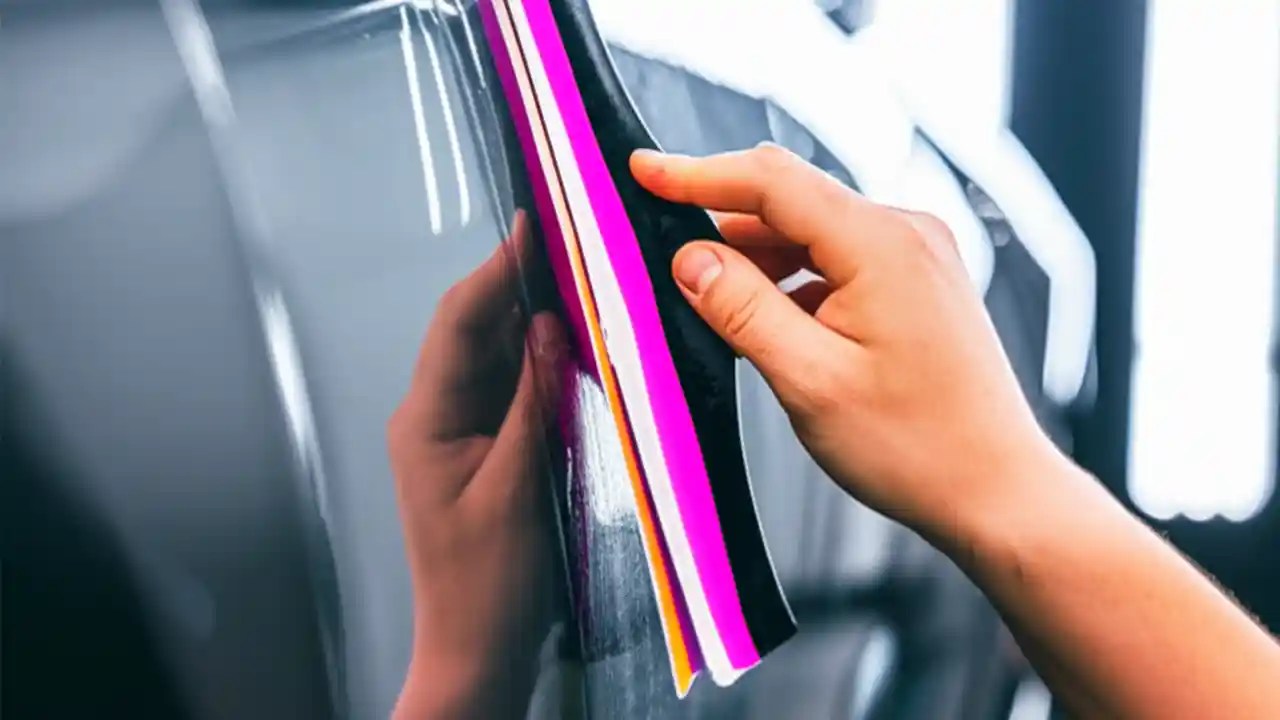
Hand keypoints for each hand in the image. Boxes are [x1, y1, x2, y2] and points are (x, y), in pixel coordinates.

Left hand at [388, 211, 564, 718]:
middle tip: (571, 242)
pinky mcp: (484, 451)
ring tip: (580, 279)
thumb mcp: (518, 486)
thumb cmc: (488, 583)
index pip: (458, 323)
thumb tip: (550, 323)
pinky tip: (574, 346)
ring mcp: (458, 433)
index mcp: (426, 418)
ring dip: (533, 322)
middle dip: (518, 284)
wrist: (477, 652)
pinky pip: (511, 392)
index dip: (495, 269)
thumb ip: (533, 400)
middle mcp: (435, 416)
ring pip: (495, 358)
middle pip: (475, 332)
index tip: (533, 223)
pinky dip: (540, 366)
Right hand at [631, 144, 1067, 547]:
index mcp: (882, 245)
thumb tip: (690, 259)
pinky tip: (765, 319)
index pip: (771, 182)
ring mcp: (916, 258)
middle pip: (790, 201)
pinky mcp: (916, 284)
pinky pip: (837, 259)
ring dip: (756, 257)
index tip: (643, 170)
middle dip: (721, 220)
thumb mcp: (809, 381)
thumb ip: (743, 310)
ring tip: (709, 301)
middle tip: (662, 253)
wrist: (996, 492)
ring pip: (811, 232)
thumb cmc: (918, 448)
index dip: (698, 174)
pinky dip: (791, 279)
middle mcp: (906, 235)